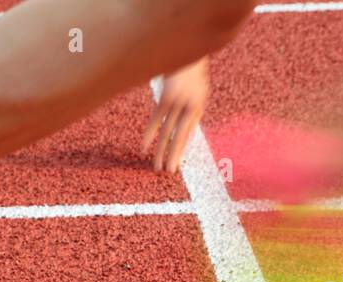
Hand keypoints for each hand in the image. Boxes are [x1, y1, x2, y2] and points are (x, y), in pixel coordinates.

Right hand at [143, 58, 209, 172]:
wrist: (188, 47)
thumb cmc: (190, 67)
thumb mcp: (196, 86)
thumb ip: (190, 106)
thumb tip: (181, 127)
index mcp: (199, 106)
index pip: (188, 133)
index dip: (181, 149)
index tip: (175, 163)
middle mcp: (191, 107)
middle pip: (179, 137)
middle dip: (173, 156)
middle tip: (168, 173)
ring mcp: (178, 103)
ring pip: (168, 133)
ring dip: (161, 152)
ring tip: (157, 168)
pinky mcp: (166, 99)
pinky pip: (156, 121)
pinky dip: (149, 135)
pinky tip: (143, 148)